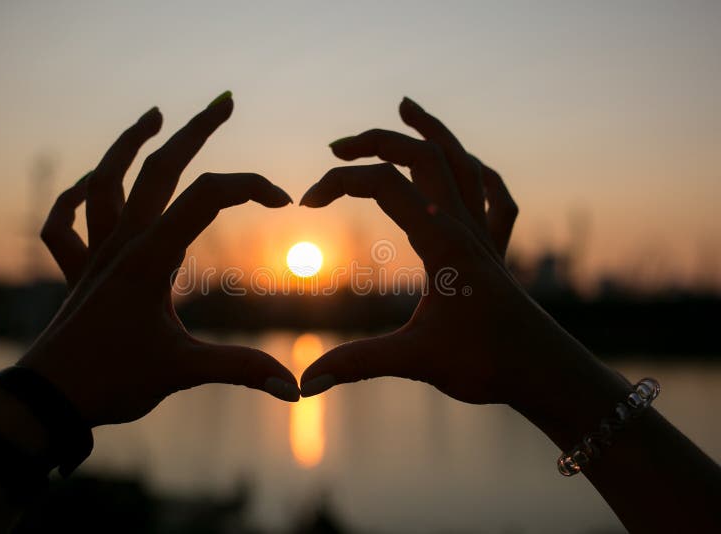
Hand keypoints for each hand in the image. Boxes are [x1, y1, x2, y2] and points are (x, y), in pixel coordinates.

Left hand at [25, 92, 299, 426]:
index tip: (284, 202)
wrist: (47, 400)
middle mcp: (122, 243)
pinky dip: (74, 198)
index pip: (207, 197)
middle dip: (196, 131)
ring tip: (155, 115)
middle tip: (225, 100)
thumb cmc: (111, 381)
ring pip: (107, 181)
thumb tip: (293, 387)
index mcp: (151, 257)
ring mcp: (96, 254)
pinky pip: (65, 224)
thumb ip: (241, 369)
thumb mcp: (183, 371)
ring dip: (130, 144)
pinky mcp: (78, 273)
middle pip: (159, 169)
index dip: (250, 188)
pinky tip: (88, 185)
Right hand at [299, 97, 567, 406]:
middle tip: (338, 146)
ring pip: (461, 163)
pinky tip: (472, 168)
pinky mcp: (495, 252)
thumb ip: (356, 364)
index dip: (339, 182)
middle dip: (378, 141)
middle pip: (424, 156)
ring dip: (433, 132)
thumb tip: (304, 383)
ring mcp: (484, 235)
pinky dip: (479, 174)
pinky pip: (495, 198)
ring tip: (406, 108)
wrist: (545, 373)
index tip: (306, 204)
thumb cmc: (487, 363)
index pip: (384, 184)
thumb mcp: (415, 360)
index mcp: (442, 242)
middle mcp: (464, 227)